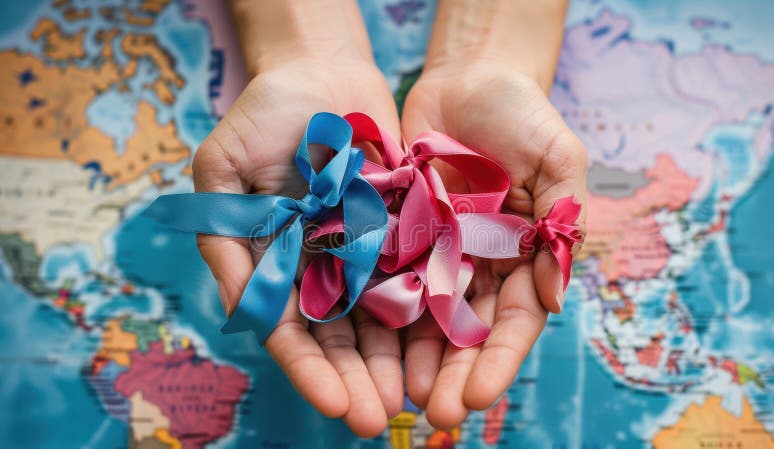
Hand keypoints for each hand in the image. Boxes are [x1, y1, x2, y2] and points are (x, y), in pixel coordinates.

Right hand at [193, 56, 402, 436]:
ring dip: (398, 360)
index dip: (310, 370)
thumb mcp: (223, 171)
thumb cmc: (261, 116)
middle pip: (341, 337)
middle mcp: (322, 269)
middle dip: (359, 379)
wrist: (320, 72)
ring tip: (421, 398)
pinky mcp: (405, 230)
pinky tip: (448, 342)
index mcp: (276, 265)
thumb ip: (229, 239)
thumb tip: (244, 311)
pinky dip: (431, 309)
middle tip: (382, 419)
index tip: (334, 404)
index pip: (291, 330)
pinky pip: (419, 272)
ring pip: (384, 318)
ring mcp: (365, 253)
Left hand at [400, 63, 587, 427]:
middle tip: (430, 414)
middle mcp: (479, 265)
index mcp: (524, 257)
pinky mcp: (398, 233)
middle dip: (451, 374)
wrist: (469, 78)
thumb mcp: (558, 162)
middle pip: (466, 332)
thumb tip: (555, 300)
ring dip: (410, 359)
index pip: (514, 322)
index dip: (498, 362)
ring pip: (423, 316)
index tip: (477, 398)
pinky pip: (385, 276)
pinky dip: (375, 311)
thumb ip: (561, 225)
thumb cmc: (523, 116)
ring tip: (392, 397)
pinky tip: (360, 344)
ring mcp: (437, 252)